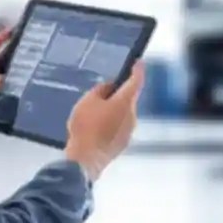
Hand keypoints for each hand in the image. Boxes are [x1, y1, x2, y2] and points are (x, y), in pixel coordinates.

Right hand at [65, 62, 144, 181]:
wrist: (85, 159)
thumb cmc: (85, 128)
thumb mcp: (87, 101)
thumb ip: (101, 90)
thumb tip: (109, 88)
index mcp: (125, 101)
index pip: (136, 81)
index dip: (137, 70)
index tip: (138, 63)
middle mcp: (132, 115)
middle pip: (127, 99)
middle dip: (116, 95)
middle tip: (98, 96)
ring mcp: (129, 131)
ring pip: (123, 114)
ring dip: (112, 112)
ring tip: (91, 117)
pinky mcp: (123, 143)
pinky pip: (119, 128)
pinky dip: (110, 126)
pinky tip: (94, 131)